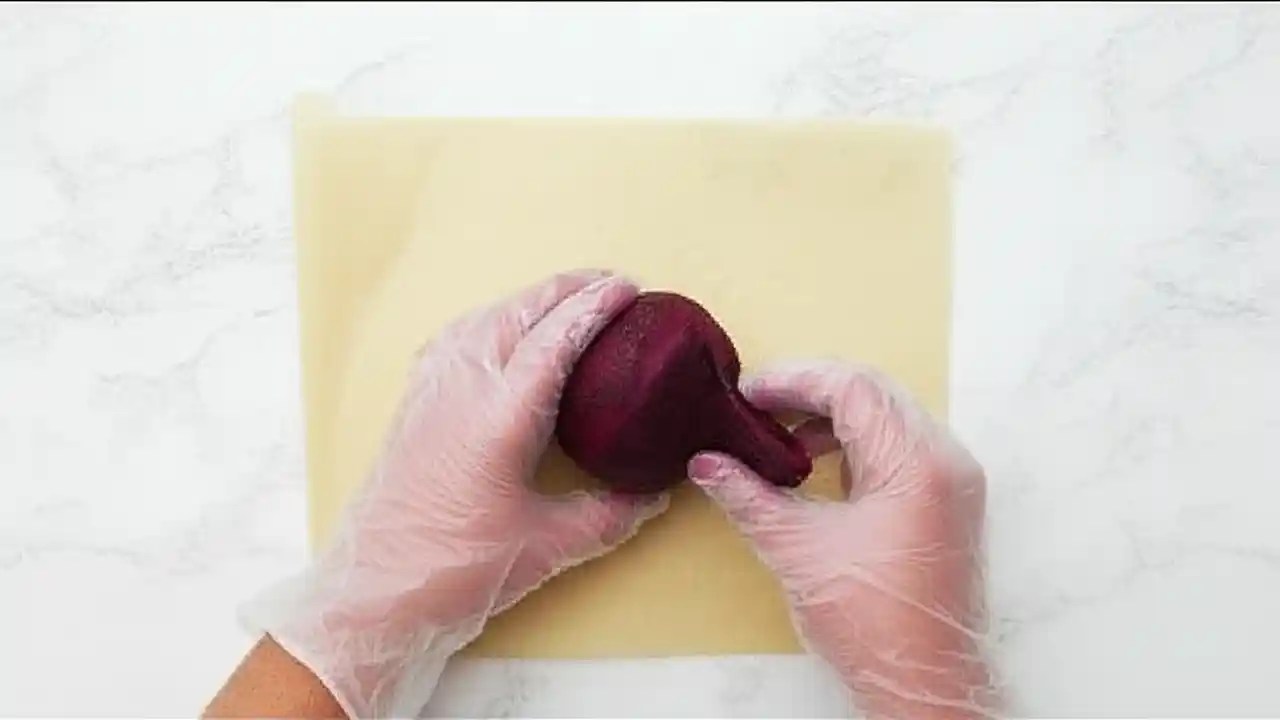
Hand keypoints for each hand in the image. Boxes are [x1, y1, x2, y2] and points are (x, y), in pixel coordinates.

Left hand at [242, 271, 667, 717]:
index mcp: (500, 412)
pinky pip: (458, 337)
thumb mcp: (547, 547)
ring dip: (530, 300)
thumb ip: (609, 515)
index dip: (595, 306)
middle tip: (611, 284)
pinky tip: (504, 331)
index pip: (557, 336)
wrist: (373, 593)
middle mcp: (462, 385)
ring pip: (486, 317)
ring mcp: (431, 389)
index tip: (629, 288)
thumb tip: (653, 494)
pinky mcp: (414, 402)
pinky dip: (493, 319)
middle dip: (567, 289)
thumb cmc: (456, 570)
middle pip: (520, 310)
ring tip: (568, 299)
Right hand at [689, 362, 995, 719]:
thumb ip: (749, 496)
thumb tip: (707, 463)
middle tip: (757, 405)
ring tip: (779, 437)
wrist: (924, 684)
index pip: (853, 388)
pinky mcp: (946, 501)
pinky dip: (855, 444)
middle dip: (811, 391)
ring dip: (833, 417)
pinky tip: (816, 464)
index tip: (747, 393)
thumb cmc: (873, 624)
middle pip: (873, 392)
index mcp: (916, 465)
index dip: (793, 380)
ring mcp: (952, 481)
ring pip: (888, 416)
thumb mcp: (797, 551)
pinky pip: (899, 447)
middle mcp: (945, 461)